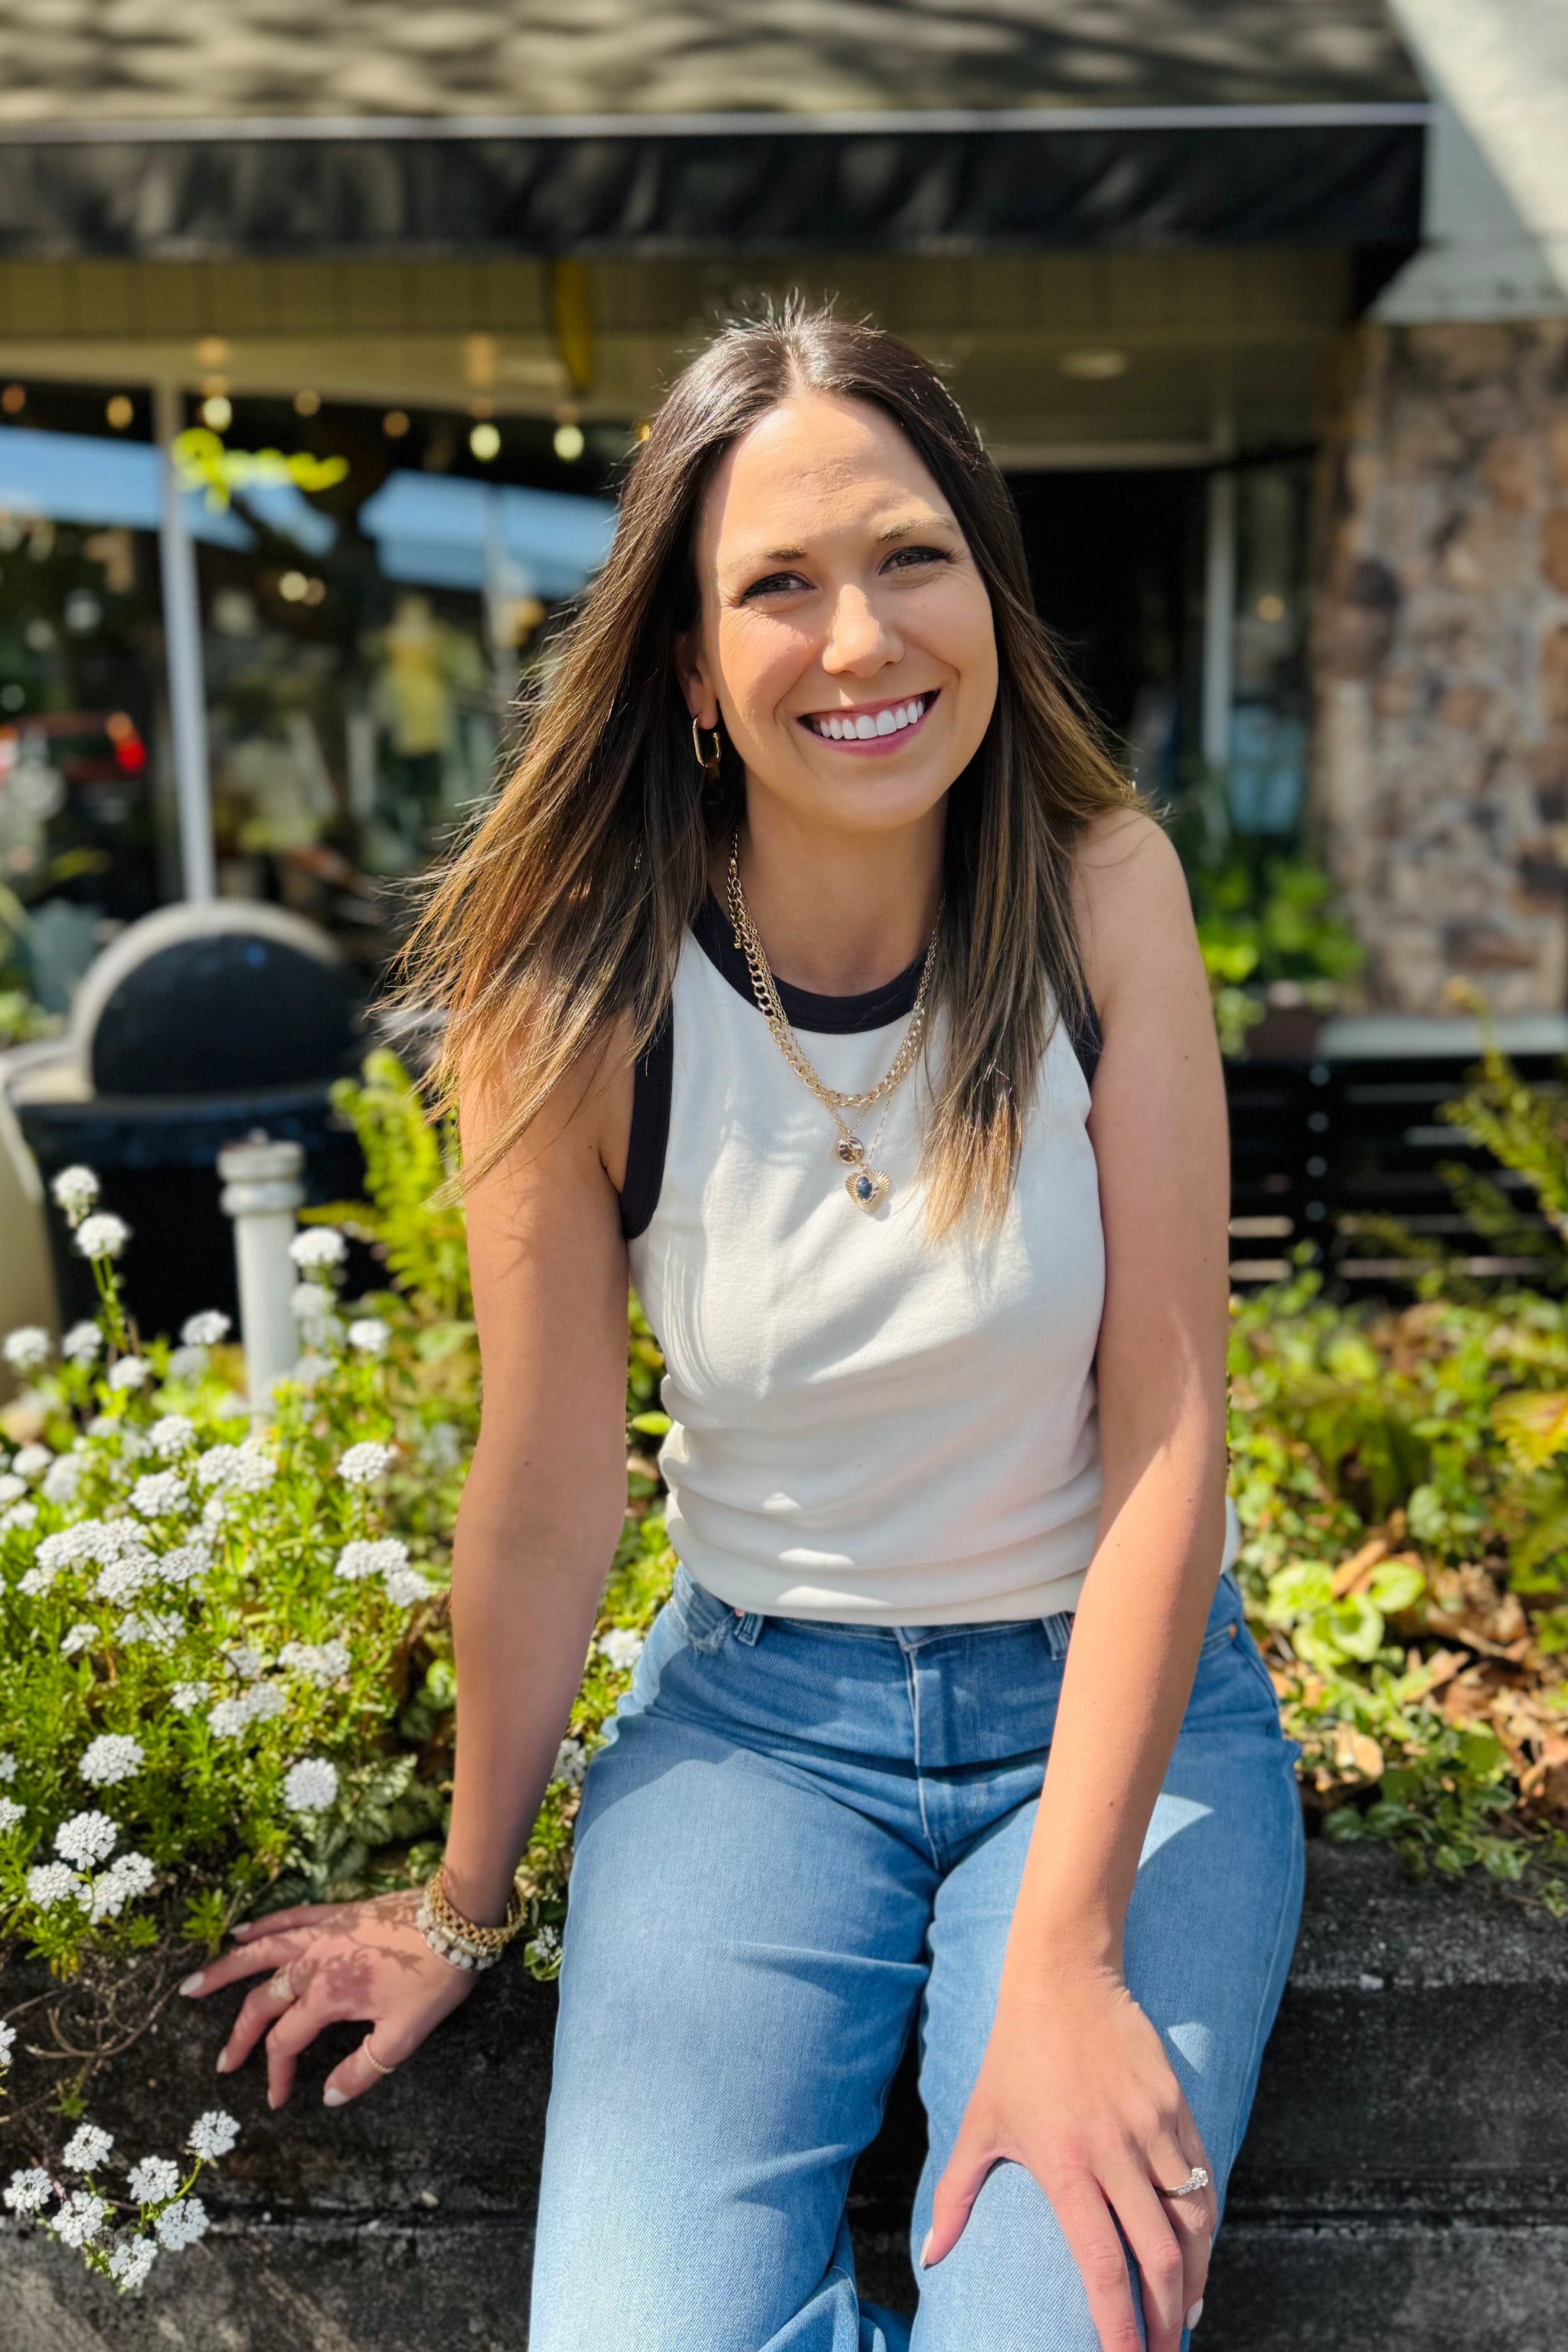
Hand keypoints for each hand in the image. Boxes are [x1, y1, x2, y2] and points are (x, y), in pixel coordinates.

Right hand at [178, 1891, 477, 2107]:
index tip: (278, 2100)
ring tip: (192, 1984)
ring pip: (260, 1952)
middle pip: (262, 2003)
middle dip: (239, 2036)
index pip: (285, 2043)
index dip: (276, 2075)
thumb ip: (362, 2069)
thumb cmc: (433, 1977)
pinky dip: (262, 1925)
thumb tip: (327, 2097)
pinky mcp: (336, 1913)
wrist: (457, 1917)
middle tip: (222, 2063)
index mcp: (326, 1997)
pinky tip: (242, 1931)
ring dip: (225, 1970)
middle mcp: (313, 1963)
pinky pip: (289, 1918)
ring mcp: (321, 1933)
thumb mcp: (403, 2036)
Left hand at [923, 1960, 1214, 2351]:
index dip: (1118, 2327)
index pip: (1102, 2266)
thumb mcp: (978, 2122)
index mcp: (1064, 2163)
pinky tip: (1196, 2254)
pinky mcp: (1175, 2106)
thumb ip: (954, 2194)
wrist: (1065, 1977)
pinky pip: (1203, 2180)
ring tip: (1184, 2315)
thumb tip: (930, 2256)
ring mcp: (1151, 2127)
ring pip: (1193, 2223)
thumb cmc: (1015, 2053)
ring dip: (1194, 2280)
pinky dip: (1205, 2226)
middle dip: (1166, 2321)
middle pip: (1159, 2258)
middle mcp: (1114, 2150)